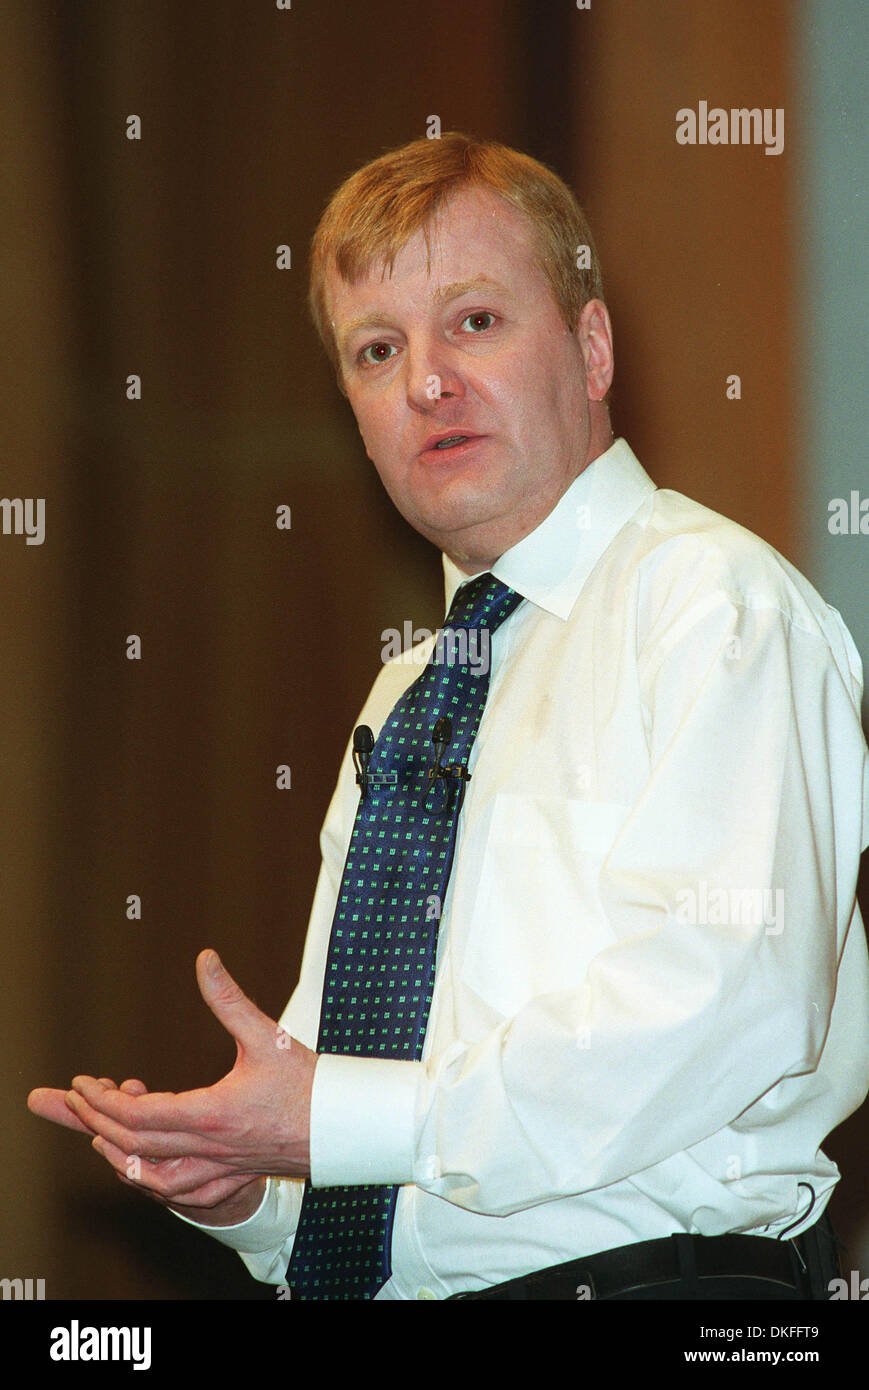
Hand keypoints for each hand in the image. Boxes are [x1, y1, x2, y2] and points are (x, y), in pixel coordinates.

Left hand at [27, 950, 316, 1212]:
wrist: (347, 1126)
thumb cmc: (308, 1082)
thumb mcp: (267, 1034)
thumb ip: (229, 998)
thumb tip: (205, 960)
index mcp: (212, 1114)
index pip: (139, 1115)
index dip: (102, 1101)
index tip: (84, 1083)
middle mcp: (210, 1147)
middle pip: (135, 1145)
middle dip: (97, 1121)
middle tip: (78, 1100)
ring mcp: (221, 1167)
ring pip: (154, 1178)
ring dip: (119, 1158)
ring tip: (100, 1135)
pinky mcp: (233, 1176)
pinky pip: (183, 1194)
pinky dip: (154, 1183)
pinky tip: (144, 1167)